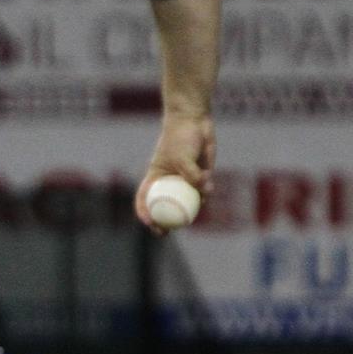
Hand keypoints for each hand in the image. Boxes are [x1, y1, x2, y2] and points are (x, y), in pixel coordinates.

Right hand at [136, 113, 215, 233]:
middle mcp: (168, 182)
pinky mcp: (199, 178)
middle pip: (164, 207)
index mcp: (155, 177)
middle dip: (164, 223)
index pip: (144, 198)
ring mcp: (184, 181)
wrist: (195, 121)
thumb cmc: (180, 137)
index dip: (143, 213)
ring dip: (192, 206)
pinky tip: (208, 180)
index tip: (150, 223)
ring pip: (185, 202)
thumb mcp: (182, 156)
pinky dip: (206, 191)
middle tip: (168, 232)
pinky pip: (202, 192)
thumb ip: (191, 174)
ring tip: (200, 201)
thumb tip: (204, 191)